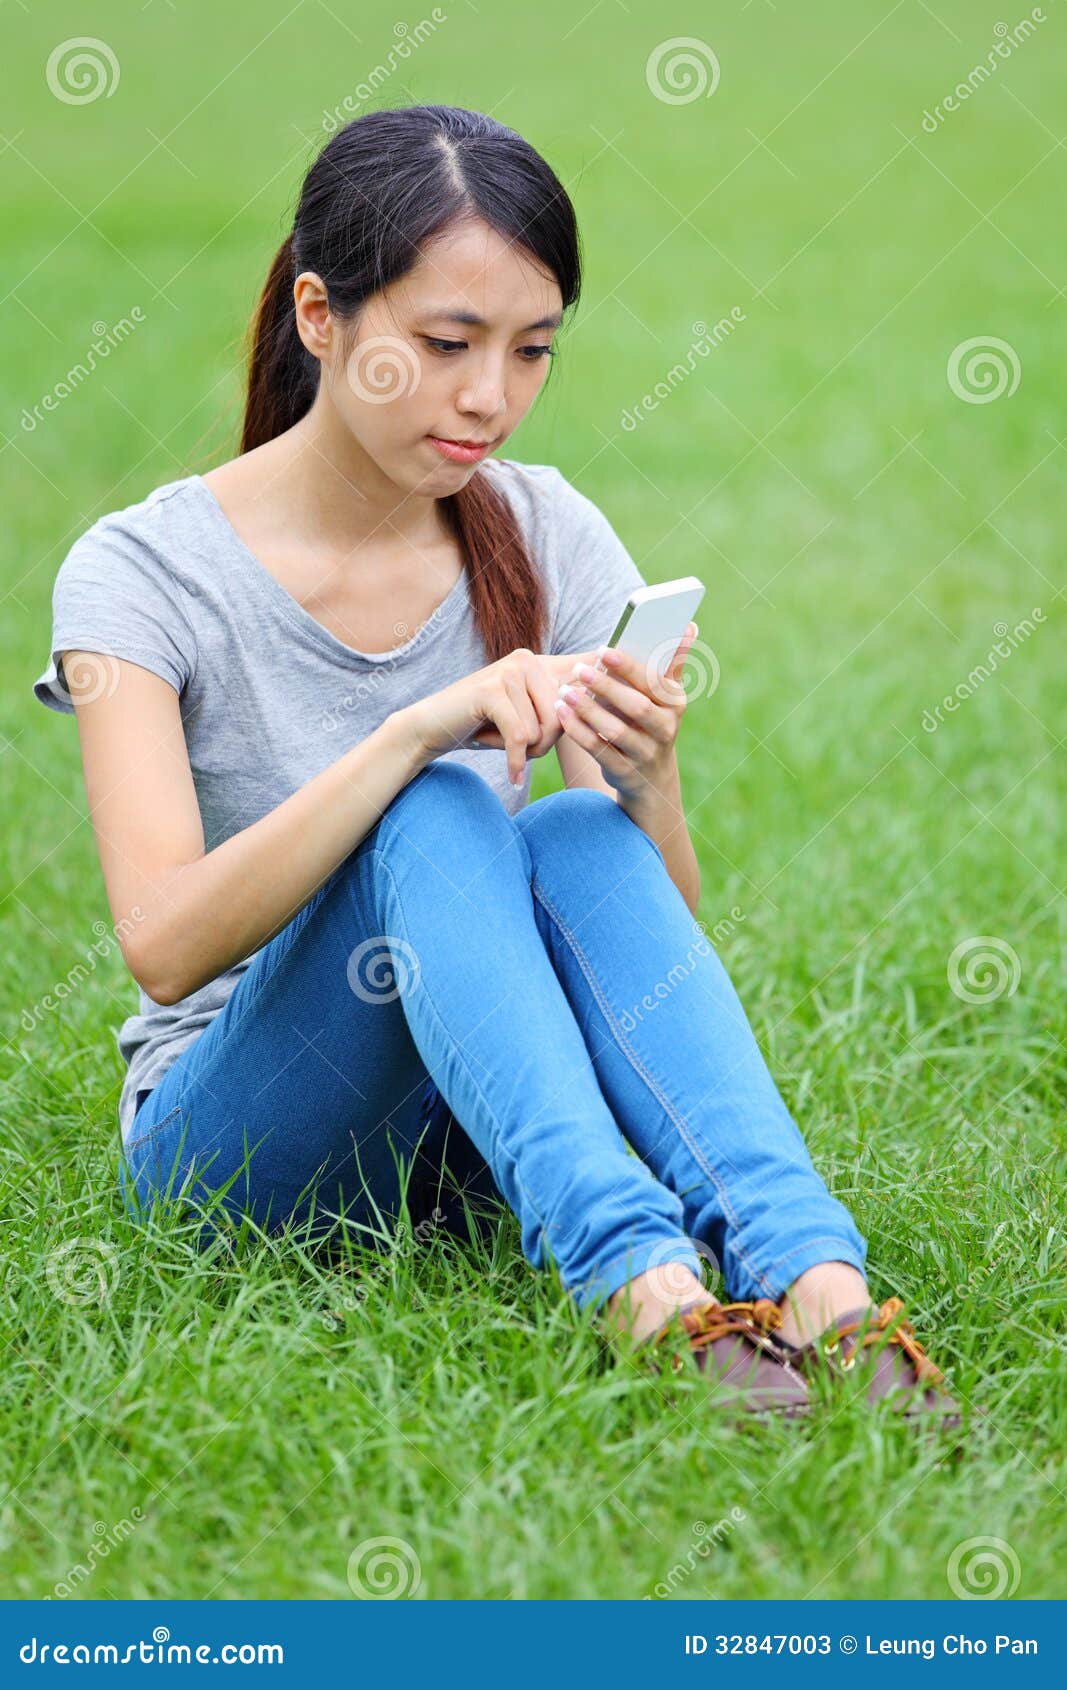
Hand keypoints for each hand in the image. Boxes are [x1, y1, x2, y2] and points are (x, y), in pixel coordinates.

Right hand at [400, 646, 604, 786]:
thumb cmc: (484, 726)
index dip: (613, 678)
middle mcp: (530, 659)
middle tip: (519, 748)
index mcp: (543, 663)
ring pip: (545, 728)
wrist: (433, 727)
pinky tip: (512, 773)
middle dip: (546, 744)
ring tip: (502, 745)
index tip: (650, 675)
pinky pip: (520, 735)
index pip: (588, 669)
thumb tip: (605, 717)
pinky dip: (514, 760)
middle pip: (567, 715)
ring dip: (527, 751)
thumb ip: (560, 712)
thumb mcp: (527, 718)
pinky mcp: (491, 690)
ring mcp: (509, 671)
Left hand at [552, 622, 697, 805]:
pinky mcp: (624, 771)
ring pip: (616, 730)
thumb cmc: (652, 722)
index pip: (654, 682)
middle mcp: (665, 729)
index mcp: (675, 704)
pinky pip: (599, 750)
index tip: (604, 651)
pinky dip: (579, 731)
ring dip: (588, 710)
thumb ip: (673, 662)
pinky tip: (563, 713)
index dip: (630, 667)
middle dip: (606, 687)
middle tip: (578, 669)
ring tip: (565, 692)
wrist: (650, 776)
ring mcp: (646, 753)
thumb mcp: (666, 697)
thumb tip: (689, 625)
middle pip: (636, 706)